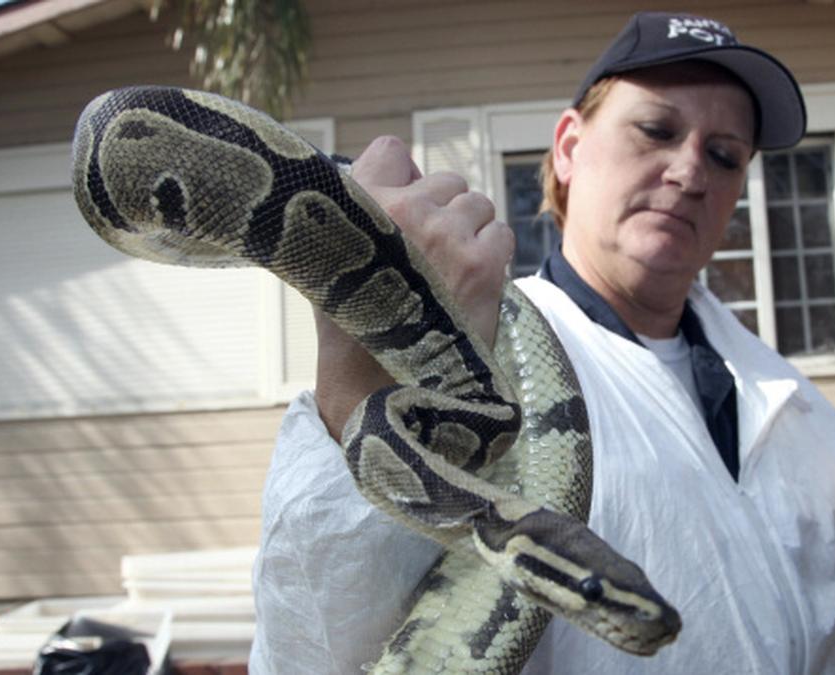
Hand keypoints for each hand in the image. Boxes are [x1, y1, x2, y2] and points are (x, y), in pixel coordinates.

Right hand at [313, 136, 512, 440]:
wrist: (379, 390)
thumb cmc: (355, 329)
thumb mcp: (333, 261)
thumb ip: (363, 213)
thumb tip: (407, 178)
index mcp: (355, 202)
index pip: (391, 151)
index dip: (404, 180)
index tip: (405, 213)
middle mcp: (400, 208)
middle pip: (446, 182)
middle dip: (445, 215)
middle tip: (431, 262)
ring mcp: (444, 233)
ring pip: (478, 205)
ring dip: (472, 236)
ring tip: (450, 278)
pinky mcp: (481, 263)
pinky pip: (502, 234)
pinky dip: (493, 259)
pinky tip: (470, 289)